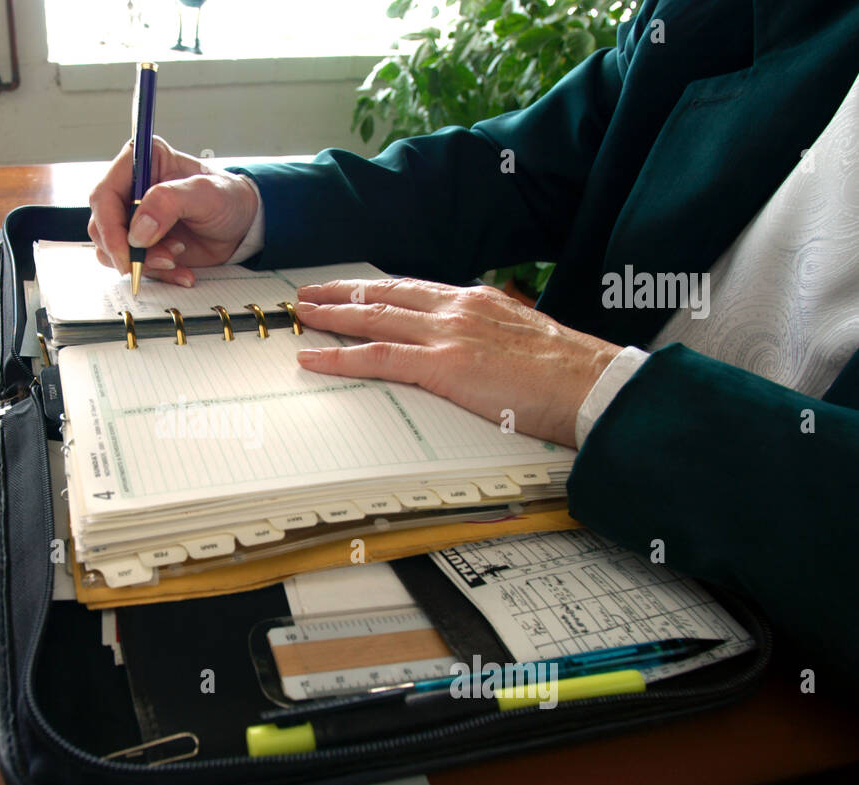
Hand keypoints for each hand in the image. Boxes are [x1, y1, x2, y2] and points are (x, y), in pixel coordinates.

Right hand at [88, 136, 258, 286]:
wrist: (243, 225)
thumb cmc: (228, 198)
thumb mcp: (205, 193)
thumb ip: (169, 203)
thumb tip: (137, 230)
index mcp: (139, 162)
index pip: (104, 195)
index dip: (110, 227)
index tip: (127, 252)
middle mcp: (129, 189)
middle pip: (102, 226)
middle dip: (129, 250)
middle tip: (162, 259)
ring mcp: (133, 219)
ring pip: (112, 250)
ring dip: (144, 263)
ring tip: (177, 258)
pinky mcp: (141, 244)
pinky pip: (132, 265)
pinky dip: (156, 273)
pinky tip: (181, 269)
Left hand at [293, 279, 620, 447]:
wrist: (593, 385)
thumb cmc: (568, 374)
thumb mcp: (523, 341)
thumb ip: (491, 339)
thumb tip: (474, 353)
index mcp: (477, 301)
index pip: (413, 289)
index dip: (377, 289)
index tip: (352, 289)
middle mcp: (457, 308)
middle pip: (385, 294)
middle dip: (342, 292)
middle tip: (309, 292)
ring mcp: (448, 334)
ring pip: (373, 318)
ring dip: (331, 315)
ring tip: (301, 314)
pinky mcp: (443, 365)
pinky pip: (378, 357)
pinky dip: (339, 356)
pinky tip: (313, 357)